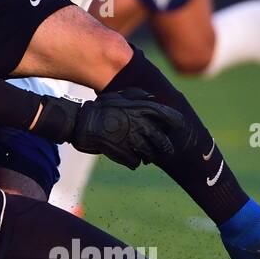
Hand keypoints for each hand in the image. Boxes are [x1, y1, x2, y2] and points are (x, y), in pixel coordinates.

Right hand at [68, 88, 183, 169]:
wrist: (80, 123)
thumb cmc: (99, 108)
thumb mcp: (118, 96)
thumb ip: (137, 95)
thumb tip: (152, 97)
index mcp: (141, 109)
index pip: (169, 116)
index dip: (177, 122)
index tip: (179, 127)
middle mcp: (140, 124)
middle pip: (163, 140)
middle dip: (166, 147)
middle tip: (168, 151)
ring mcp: (132, 140)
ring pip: (150, 154)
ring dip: (150, 156)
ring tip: (147, 156)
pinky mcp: (123, 154)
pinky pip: (135, 162)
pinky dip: (133, 161)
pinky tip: (130, 157)